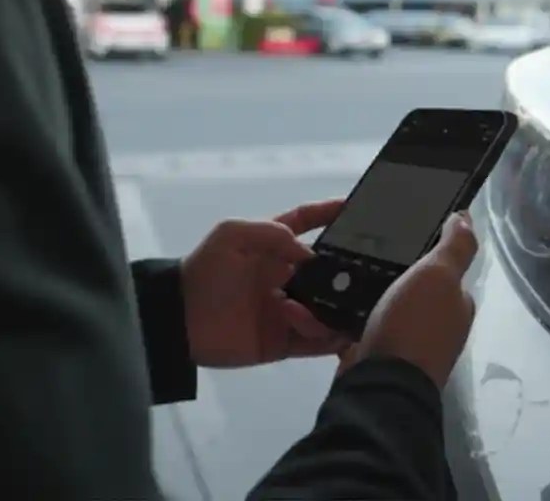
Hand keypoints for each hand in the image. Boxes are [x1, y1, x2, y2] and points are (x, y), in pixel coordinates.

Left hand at [181, 200, 350, 367]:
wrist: (179, 320)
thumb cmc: (204, 272)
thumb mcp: (230, 235)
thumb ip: (270, 233)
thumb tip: (310, 253)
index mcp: (273, 248)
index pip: (307, 222)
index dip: (330, 212)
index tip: (356, 206)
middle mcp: (287, 277)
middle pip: (328, 272)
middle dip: (349, 271)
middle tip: (370, 274)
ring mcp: (288, 311)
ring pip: (328, 309)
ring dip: (334, 309)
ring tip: (315, 311)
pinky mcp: (284, 342)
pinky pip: (318, 342)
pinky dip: (331, 338)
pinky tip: (332, 333)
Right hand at [337, 211, 478, 387]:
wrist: (382, 384)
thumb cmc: (415, 324)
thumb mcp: (439, 276)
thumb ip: (455, 247)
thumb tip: (468, 216)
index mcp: (456, 307)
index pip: (445, 272)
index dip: (427, 253)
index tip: (400, 231)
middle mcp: (437, 327)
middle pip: (413, 290)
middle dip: (391, 272)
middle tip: (362, 246)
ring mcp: (406, 344)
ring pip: (385, 307)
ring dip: (367, 293)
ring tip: (340, 266)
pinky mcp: (377, 356)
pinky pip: (362, 326)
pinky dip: (350, 315)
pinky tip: (331, 298)